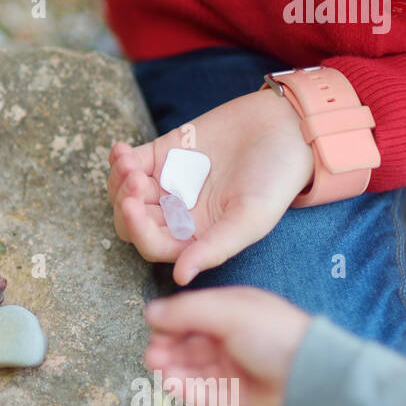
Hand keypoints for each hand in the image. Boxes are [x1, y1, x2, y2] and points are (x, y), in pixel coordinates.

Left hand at [108, 89, 312, 284]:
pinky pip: (131, 162)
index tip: (132, 206)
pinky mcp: (164, 154)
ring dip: (119, 180)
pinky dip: (120, 158)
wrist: (286, 128)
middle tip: (136, 181)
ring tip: (130, 163)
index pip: (153, 244)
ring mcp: (168, 184)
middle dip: (125, 203)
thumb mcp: (251, 219)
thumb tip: (180, 278)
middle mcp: (178, 213)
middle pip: (132, 221)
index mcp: (196, 236)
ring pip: (126, 192)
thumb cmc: (275, 179)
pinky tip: (121, 151)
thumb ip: (215, 248)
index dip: (137, 229)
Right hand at [142, 287, 310, 405]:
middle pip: (185, 344)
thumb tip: (150, 312)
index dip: (170, 321)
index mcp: (232, 315)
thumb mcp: (230, 311)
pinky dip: (182, 389)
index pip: (191, 316)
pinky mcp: (228, 402)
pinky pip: (198, 395)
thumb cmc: (274, 337)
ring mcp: (228, 373)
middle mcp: (228, 343)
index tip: (155, 326)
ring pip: (188, 370)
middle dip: (166, 346)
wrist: (308, 382)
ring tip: (157, 365)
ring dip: (169, 367)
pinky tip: (171, 382)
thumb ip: (187, 310)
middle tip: (154, 351)